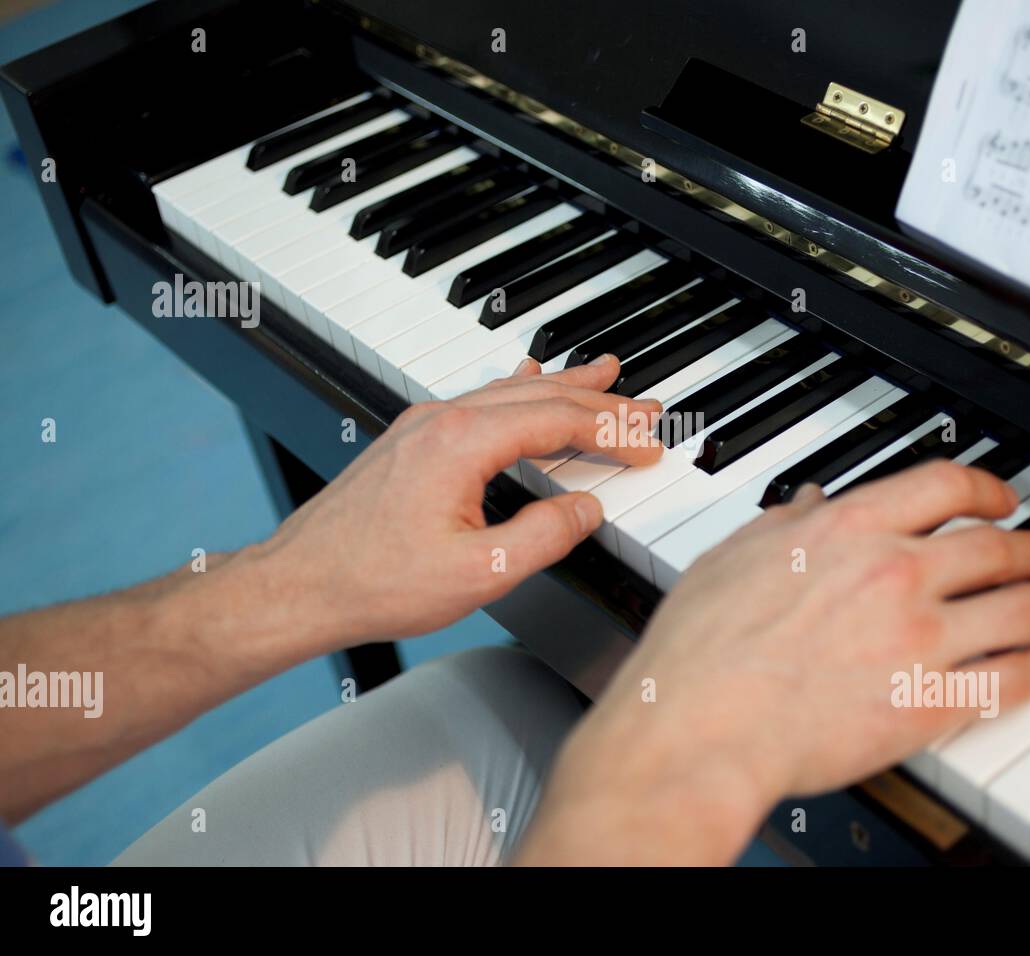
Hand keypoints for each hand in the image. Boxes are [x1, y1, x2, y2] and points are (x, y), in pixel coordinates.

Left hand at [256, 355, 660, 648]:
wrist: (299, 585)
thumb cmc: (373, 582)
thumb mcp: (478, 573)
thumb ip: (543, 537)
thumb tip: (587, 511)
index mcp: (461, 443)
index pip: (558, 421)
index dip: (610, 432)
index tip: (646, 447)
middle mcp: (441, 420)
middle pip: (540, 396)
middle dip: (600, 399)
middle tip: (646, 407)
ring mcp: (422, 427)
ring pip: (510, 393)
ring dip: (563, 387)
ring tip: (604, 372)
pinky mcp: (411, 441)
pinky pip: (479, 401)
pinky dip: (518, 391)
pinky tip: (527, 379)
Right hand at [519, 460, 1029, 863]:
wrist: (703, 727)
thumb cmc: (703, 650)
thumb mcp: (734, 557)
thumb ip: (783, 524)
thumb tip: (808, 504)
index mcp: (849, 527)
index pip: (944, 488)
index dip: (985, 490)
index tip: (1000, 500)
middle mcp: (897, 572)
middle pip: (998, 546)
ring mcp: (922, 637)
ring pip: (1024, 607)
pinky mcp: (932, 701)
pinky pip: (1014, 677)